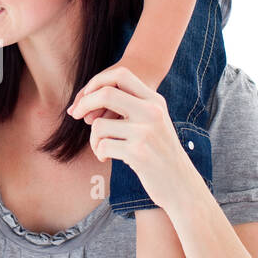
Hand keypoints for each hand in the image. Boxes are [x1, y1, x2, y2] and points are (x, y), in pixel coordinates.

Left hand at [66, 64, 192, 211]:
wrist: (180, 183)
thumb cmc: (160, 152)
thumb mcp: (154, 121)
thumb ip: (131, 106)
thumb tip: (86, 99)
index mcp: (155, 100)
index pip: (121, 74)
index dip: (97, 81)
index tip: (86, 96)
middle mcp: (151, 112)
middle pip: (106, 93)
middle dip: (84, 103)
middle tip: (76, 114)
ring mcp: (145, 132)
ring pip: (99, 125)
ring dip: (93, 139)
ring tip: (101, 148)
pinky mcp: (138, 153)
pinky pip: (102, 146)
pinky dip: (99, 153)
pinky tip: (106, 158)